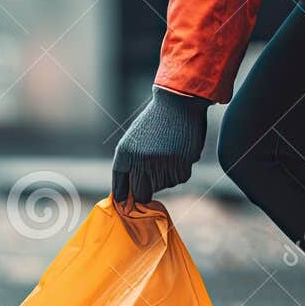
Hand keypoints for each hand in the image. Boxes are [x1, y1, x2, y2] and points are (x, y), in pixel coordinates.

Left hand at [111, 86, 208, 205]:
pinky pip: (180, 179)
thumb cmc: (152, 124)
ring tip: (166, 153)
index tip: (127, 202)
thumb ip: (125, 170)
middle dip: (147, 189)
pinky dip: (179, 170)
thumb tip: (122, 199)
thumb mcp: (130, 143)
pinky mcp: (182, 163)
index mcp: (127, 157)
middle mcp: (142, 163)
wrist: (177, 103)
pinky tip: (178, 153)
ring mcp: (163, 164)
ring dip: (165, 176)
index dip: (127, 198)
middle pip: (144, 194)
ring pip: (164, 186)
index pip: (123, 190)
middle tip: (153, 174)